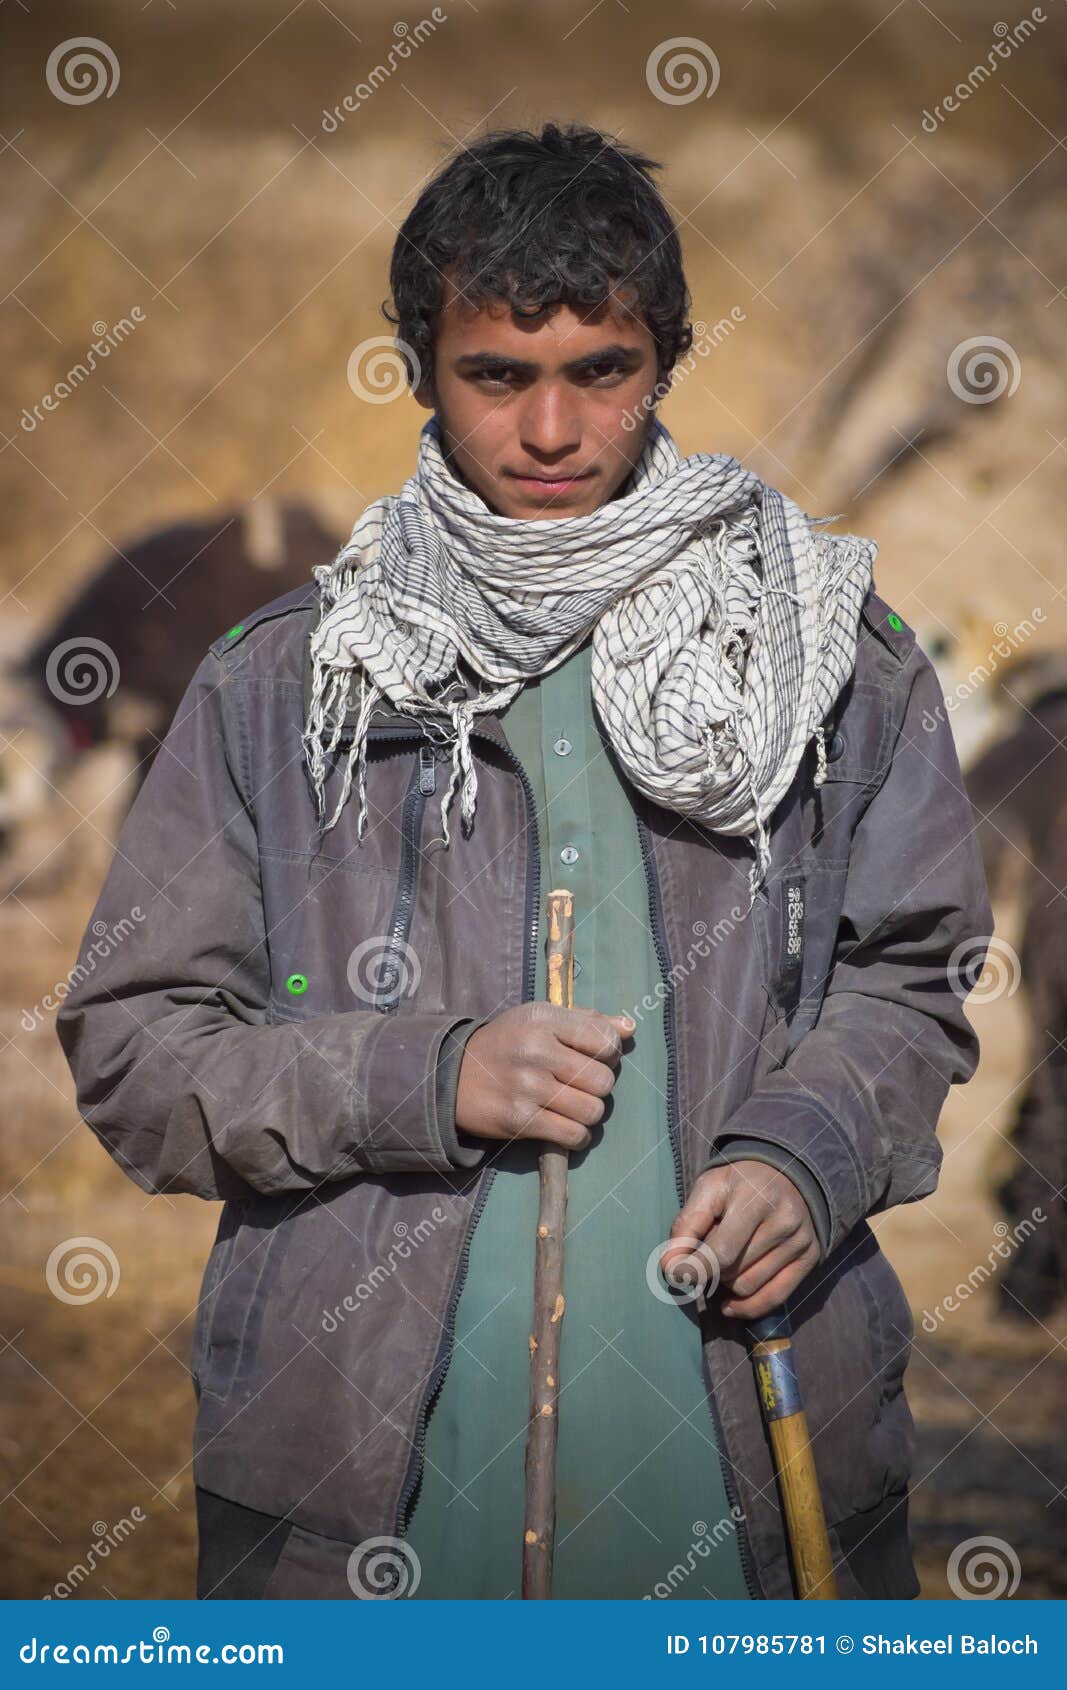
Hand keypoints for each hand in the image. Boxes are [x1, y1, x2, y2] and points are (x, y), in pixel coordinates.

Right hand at [454, 1001, 634, 1150]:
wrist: (453, 1076)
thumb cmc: (506, 1043)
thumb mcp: (540, 1019)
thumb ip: (586, 1021)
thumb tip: (629, 1028)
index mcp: (544, 1020)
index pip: (606, 1042)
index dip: (609, 1054)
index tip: (592, 1058)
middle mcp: (536, 1051)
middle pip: (603, 1080)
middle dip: (597, 1086)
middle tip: (579, 1084)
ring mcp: (528, 1087)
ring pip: (593, 1110)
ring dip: (588, 1113)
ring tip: (572, 1105)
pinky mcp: (520, 1120)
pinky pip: (573, 1135)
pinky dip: (577, 1135)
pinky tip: (566, 1125)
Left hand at [660, 1160, 818, 1320]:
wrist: (788, 1172)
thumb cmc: (739, 1183)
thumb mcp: (708, 1190)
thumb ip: (686, 1226)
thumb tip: (671, 1267)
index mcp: (755, 1198)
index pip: (721, 1252)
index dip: (694, 1269)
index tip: (675, 1274)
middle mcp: (784, 1221)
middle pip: (733, 1272)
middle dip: (711, 1269)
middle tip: (709, 1251)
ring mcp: (800, 1241)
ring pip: (749, 1288)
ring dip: (728, 1284)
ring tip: (727, 1261)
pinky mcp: (810, 1257)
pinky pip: (775, 1299)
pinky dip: (747, 1307)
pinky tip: (730, 1304)